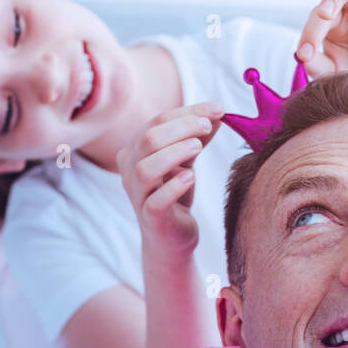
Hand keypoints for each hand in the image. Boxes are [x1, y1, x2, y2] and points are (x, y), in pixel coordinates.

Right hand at [117, 101, 224, 256]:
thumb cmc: (176, 195)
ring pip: (146, 168)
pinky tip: (191, 177)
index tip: (218, 109)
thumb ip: (198, 137)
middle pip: (149, 138)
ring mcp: (136, 194)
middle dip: (182, 128)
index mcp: (135, 149)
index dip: (188, 112)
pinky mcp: (149, 218)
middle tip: (208, 126)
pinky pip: (155, 201)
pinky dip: (173, 187)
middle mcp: (129, 169)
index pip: (157, 121)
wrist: (171, 238)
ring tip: (198, 147)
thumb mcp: (187, 161)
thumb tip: (218, 112)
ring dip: (174, 153)